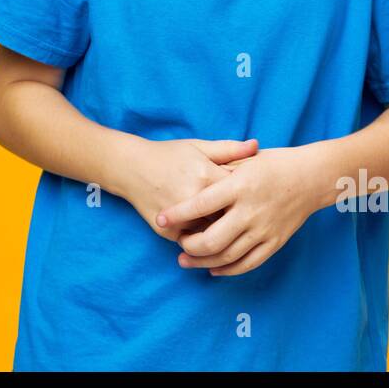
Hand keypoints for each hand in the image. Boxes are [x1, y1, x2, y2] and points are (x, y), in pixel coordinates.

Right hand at [116, 137, 258, 242]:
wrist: (130, 168)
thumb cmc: (169, 155)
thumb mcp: (198, 147)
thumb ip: (230, 149)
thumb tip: (257, 146)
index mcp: (206, 176)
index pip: (241, 193)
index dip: (249, 195)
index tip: (253, 194)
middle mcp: (194, 200)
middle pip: (230, 217)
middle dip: (237, 217)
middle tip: (246, 214)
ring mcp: (181, 220)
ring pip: (214, 234)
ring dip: (222, 231)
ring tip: (230, 225)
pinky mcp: (170, 234)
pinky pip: (196, 241)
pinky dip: (203, 237)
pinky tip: (208, 230)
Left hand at [157, 146, 321, 276]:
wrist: (312, 177)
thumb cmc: (273, 164)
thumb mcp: (244, 160)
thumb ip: (218, 171)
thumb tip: (189, 181)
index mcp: (240, 185)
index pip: (201, 204)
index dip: (178, 214)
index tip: (161, 218)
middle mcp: (251, 210)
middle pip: (212, 239)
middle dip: (189, 245)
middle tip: (177, 242)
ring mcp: (264, 229)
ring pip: (227, 256)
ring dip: (202, 262)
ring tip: (186, 259)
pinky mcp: (275, 242)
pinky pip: (247, 264)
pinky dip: (227, 270)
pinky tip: (212, 269)